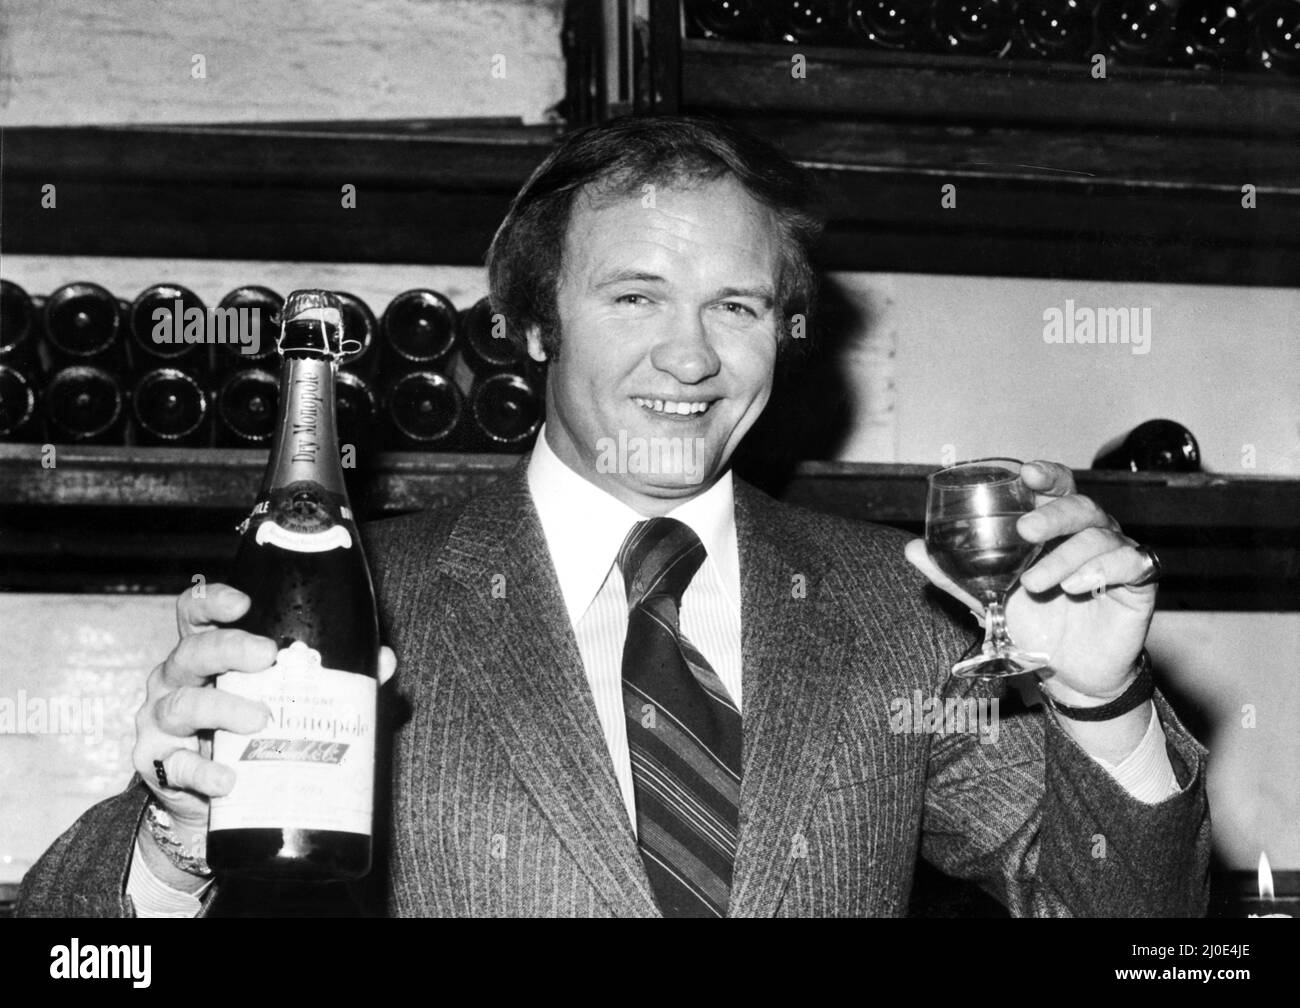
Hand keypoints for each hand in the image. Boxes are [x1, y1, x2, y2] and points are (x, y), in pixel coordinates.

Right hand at [132, 583, 396, 846]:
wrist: (208, 801)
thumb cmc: (247, 732)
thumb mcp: (284, 698)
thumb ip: (334, 677)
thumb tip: (383, 660)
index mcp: (205, 655)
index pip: (195, 614)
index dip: (213, 602)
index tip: (243, 603)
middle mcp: (175, 680)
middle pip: (191, 652)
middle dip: (229, 649)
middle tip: (268, 656)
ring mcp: (160, 722)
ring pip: (181, 704)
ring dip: (221, 708)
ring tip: (259, 719)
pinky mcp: (157, 764)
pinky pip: (175, 766)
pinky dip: (203, 772)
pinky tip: (228, 778)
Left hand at [907, 460, 1153, 702]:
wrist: (1069, 674)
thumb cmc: (1033, 623)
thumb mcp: (989, 599)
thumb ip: (954, 575)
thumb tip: (910, 550)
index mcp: (1057, 528)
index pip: (1057, 486)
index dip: (1046, 474)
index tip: (1025, 473)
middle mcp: (1090, 533)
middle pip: (1080, 505)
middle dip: (1053, 514)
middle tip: (1026, 531)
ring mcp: (1118, 555)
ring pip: (1100, 536)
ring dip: (1066, 556)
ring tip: (1038, 583)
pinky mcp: (1139, 583)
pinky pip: (1132, 563)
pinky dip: (1104, 570)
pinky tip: (1079, 586)